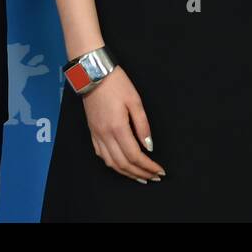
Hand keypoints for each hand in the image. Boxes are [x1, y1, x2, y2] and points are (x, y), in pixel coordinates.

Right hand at [81, 65, 165, 182]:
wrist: (93, 74)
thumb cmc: (116, 84)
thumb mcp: (135, 100)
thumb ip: (143, 125)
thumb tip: (149, 146)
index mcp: (117, 127)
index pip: (135, 155)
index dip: (148, 166)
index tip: (159, 170)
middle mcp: (105, 135)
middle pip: (123, 164)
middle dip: (140, 173)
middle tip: (154, 177)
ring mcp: (96, 135)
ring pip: (111, 163)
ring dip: (127, 173)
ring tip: (141, 177)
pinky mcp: (92, 132)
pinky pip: (101, 155)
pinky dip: (113, 164)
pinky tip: (122, 166)